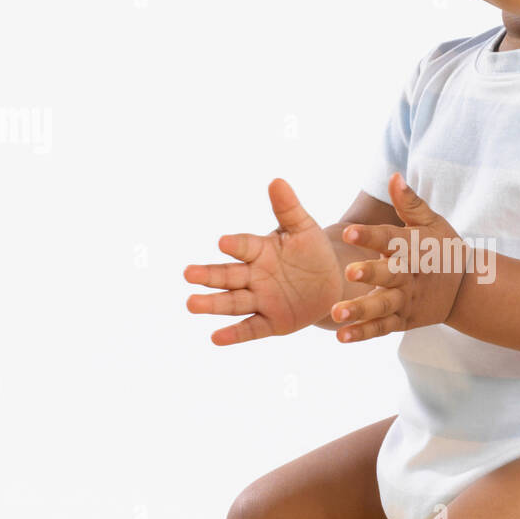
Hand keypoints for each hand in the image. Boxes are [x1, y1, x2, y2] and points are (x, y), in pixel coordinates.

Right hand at [183, 178, 341, 344]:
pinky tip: (215, 338)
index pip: (244, 246)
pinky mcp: (271, 322)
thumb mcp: (304, 229)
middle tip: (188, 273)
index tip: (223, 242)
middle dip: (209, 276)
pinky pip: (251, 329)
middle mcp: (254, 276)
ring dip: (213, 304)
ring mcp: (261, 300)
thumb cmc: (312, 251)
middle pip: (228, 276)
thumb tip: (277, 180)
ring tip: (191, 304)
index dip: (235, 245)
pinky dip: (234, 334)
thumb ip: (288, 209)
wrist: (331, 282)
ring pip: (233, 302)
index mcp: (260, 250)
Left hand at [330, 172, 467, 342]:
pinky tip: (342, 338)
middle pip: (389, 274)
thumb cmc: (443, 248)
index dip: (371, 235)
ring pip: (383, 305)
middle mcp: (410, 275)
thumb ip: (410, 203)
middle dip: (370, 274)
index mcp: (414, 247)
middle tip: (350, 272)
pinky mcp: (403, 320)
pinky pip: (382, 328)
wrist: (467, 288)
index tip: (350, 231)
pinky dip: (363, 333)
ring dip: (360, 310)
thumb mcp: (432, 222)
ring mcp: (406, 300)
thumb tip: (394, 176)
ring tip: (337, 314)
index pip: (391, 238)